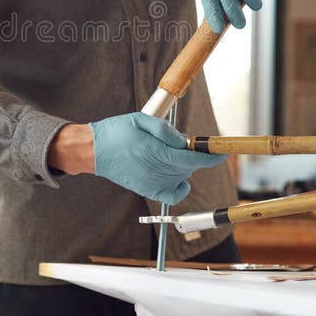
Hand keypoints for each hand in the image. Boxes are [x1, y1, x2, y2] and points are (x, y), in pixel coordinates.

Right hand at [90, 112, 224, 203]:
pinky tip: (175, 175)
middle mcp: (156, 170)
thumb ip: (165, 130)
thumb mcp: (141, 120)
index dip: (211, 156)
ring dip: (183, 165)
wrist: (94, 150)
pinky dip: (180, 187)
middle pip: (189, 166)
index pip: (193, 158)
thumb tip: (185, 141)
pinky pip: (173, 194)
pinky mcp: (147, 190)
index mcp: (156, 152)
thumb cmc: (116, 132)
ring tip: (165, 152)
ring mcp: (152, 182)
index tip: (222, 152)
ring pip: (183, 176)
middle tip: (180, 142)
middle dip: (193, 155)